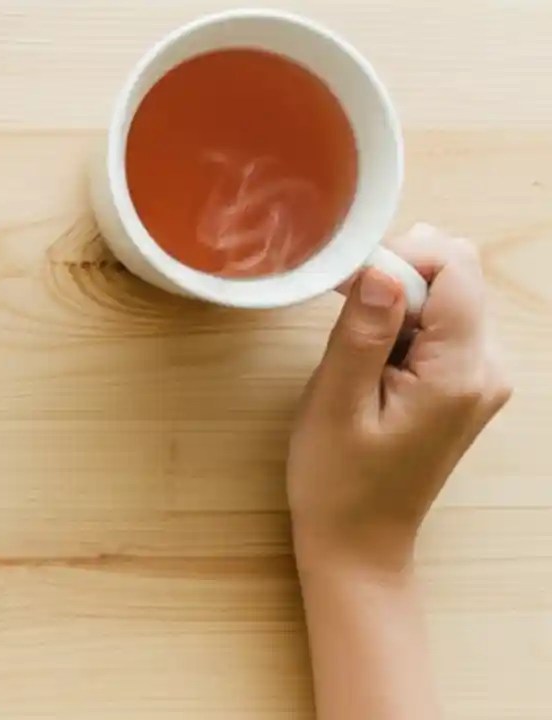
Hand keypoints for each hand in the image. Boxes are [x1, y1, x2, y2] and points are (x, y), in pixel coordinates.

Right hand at [288, 223, 511, 574]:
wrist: (359, 542)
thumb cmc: (338, 482)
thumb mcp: (335, 403)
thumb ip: (363, 331)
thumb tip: (380, 267)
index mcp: (459, 373)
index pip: (456, 269)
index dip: (402, 256)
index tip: (348, 280)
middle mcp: (487, 370)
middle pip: (458, 277)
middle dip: (399, 275)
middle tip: (344, 308)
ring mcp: (483, 379)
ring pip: (451, 297)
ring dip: (400, 301)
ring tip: (356, 343)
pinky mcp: (467, 386)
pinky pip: (444, 327)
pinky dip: (406, 325)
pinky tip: (373, 358)